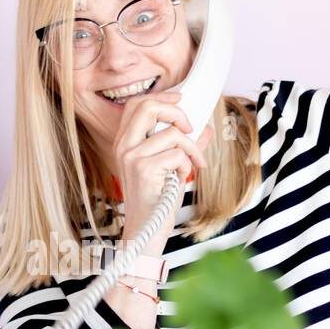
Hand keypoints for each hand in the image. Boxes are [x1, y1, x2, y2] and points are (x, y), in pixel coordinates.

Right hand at [108, 91, 212, 248]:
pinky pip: (178, 154)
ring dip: (190, 150)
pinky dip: (187, 166)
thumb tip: (205, 130)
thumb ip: (183, 147)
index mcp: (124, 143)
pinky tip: (179, 179)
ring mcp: (132, 157)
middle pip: (149, 106)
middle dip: (177, 112)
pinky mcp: (144, 169)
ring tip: (191, 166)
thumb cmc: (155, 201)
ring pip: (172, 133)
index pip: (136, 104)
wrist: (145, 231)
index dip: (161, 96)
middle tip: (189, 128)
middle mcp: (124, 146)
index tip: (180, 99)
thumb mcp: (168, 168)